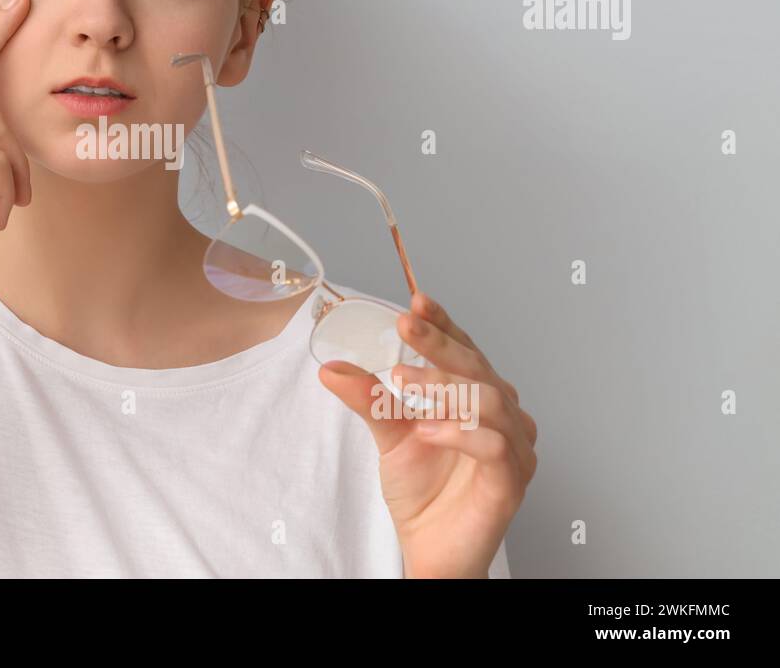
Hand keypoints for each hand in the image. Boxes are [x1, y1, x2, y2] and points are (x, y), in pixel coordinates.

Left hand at [317, 291, 537, 577]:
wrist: (430, 545)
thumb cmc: (421, 489)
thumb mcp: (387, 433)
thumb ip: (368, 399)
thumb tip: (332, 368)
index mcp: (477, 397)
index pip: (464, 350)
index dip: (443, 324)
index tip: (416, 301)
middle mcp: (503, 416)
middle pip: (477, 367)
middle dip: (439, 343)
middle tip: (405, 326)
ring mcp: (513, 448)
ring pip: (491, 399)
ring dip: (444, 386)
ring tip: (403, 385)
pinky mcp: (511, 481)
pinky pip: (495, 445)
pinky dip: (459, 431)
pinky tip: (426, 428)